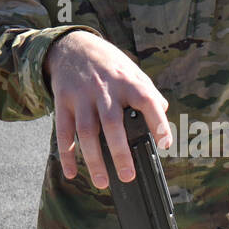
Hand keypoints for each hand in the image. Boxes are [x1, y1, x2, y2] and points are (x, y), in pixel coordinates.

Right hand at [43, 31, 170, 188]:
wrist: (72, 46)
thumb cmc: (108, 64)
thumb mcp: (131, 70)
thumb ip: (147, 91)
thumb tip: (163, 111)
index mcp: (126, 81)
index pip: (146, 100)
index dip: (157, 121)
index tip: (165, 144)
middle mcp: (103, 89)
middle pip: (111, 123)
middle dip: (120, 152)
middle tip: (128, 176)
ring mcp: (81, 96)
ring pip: (86, 131)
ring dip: (93, 159)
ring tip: (102, 182)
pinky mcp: (63, 102)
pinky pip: (63, 131)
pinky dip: (67, 154)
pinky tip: (72, 173)